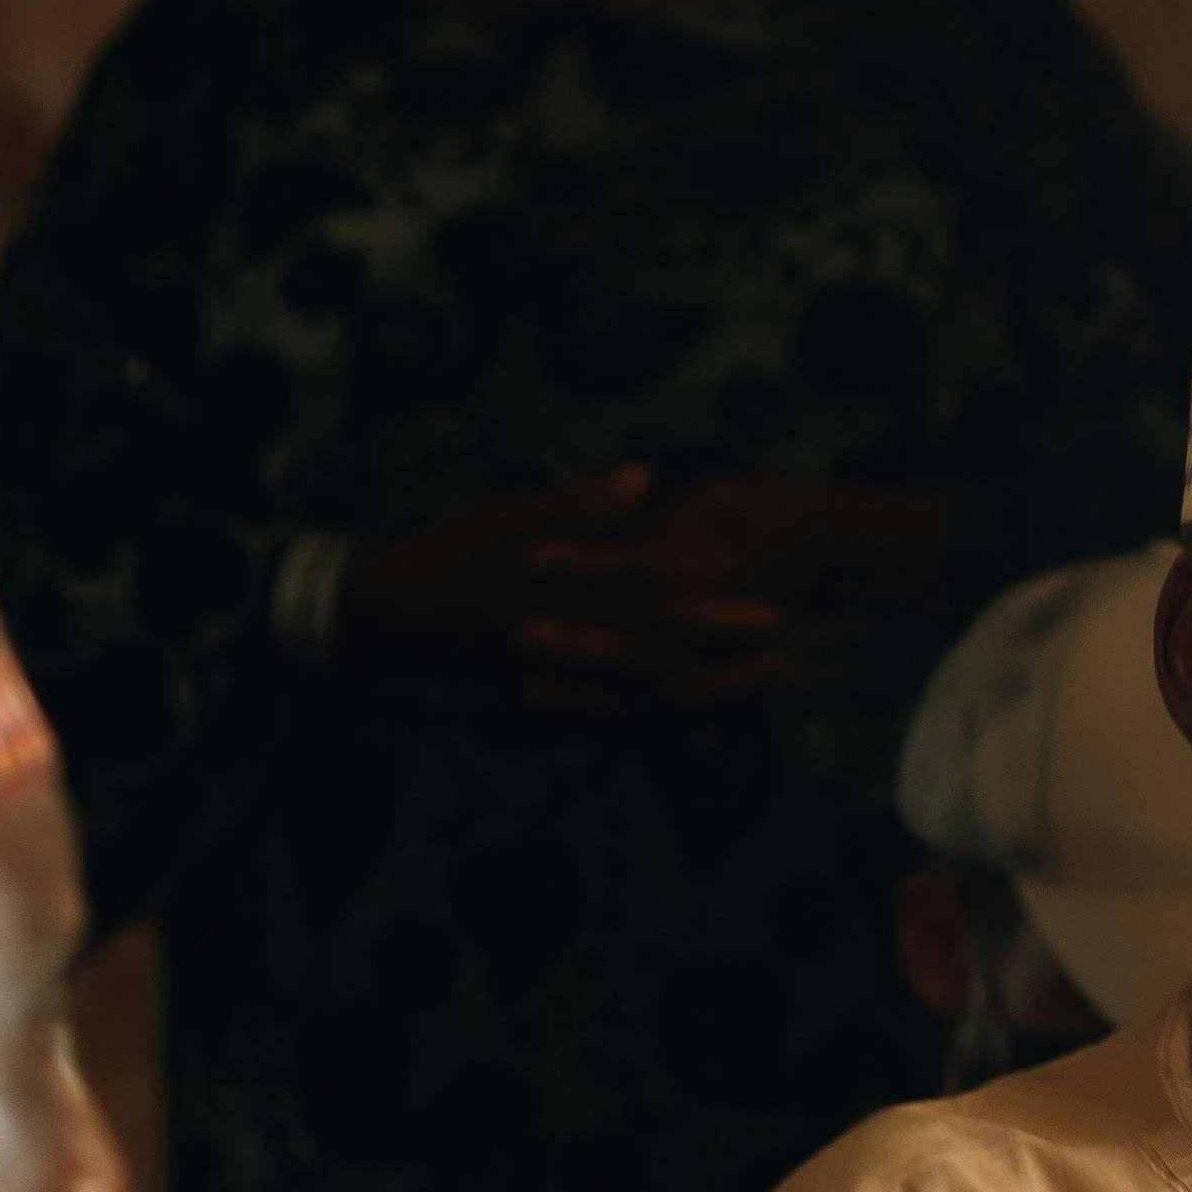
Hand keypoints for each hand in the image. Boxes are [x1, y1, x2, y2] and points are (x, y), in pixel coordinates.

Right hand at [340, 471, 792, 712]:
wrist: (400, 610)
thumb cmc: (460, 548)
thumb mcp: (514, 511)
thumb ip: (583, 503)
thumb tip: (646, 478)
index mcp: (563, 587)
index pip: (651, 596)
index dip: (713, 603)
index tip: (768, 603)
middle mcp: (569, 639)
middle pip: (663, 652)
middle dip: (727, 655)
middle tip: (791, 649)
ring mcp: (566, 676)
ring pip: (649, 691)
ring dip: (713, 687)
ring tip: (772, 678)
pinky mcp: (560, 695)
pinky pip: (623, 713)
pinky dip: (671, 713)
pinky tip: (719, 711)